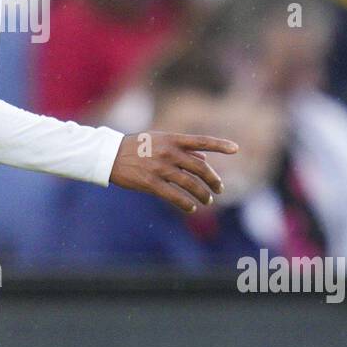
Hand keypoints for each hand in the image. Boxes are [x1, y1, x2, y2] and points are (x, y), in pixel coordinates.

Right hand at [108, 132, 238, 212]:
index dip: (220, 145)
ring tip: (207, 200)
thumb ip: (183, 148)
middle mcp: (169, 152)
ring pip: (190, 184)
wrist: (110, 155)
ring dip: (203, 195)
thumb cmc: (137, 146)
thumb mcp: (159, 140)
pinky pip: (174, 196)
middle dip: (213, 180)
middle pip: (200, 168)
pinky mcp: (151, 183)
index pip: (201, 141)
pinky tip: (191, 207)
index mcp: (172, 139)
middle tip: (219, 189)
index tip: (236, 149)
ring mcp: (160, 168)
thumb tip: (205, 158)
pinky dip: (186, 203)